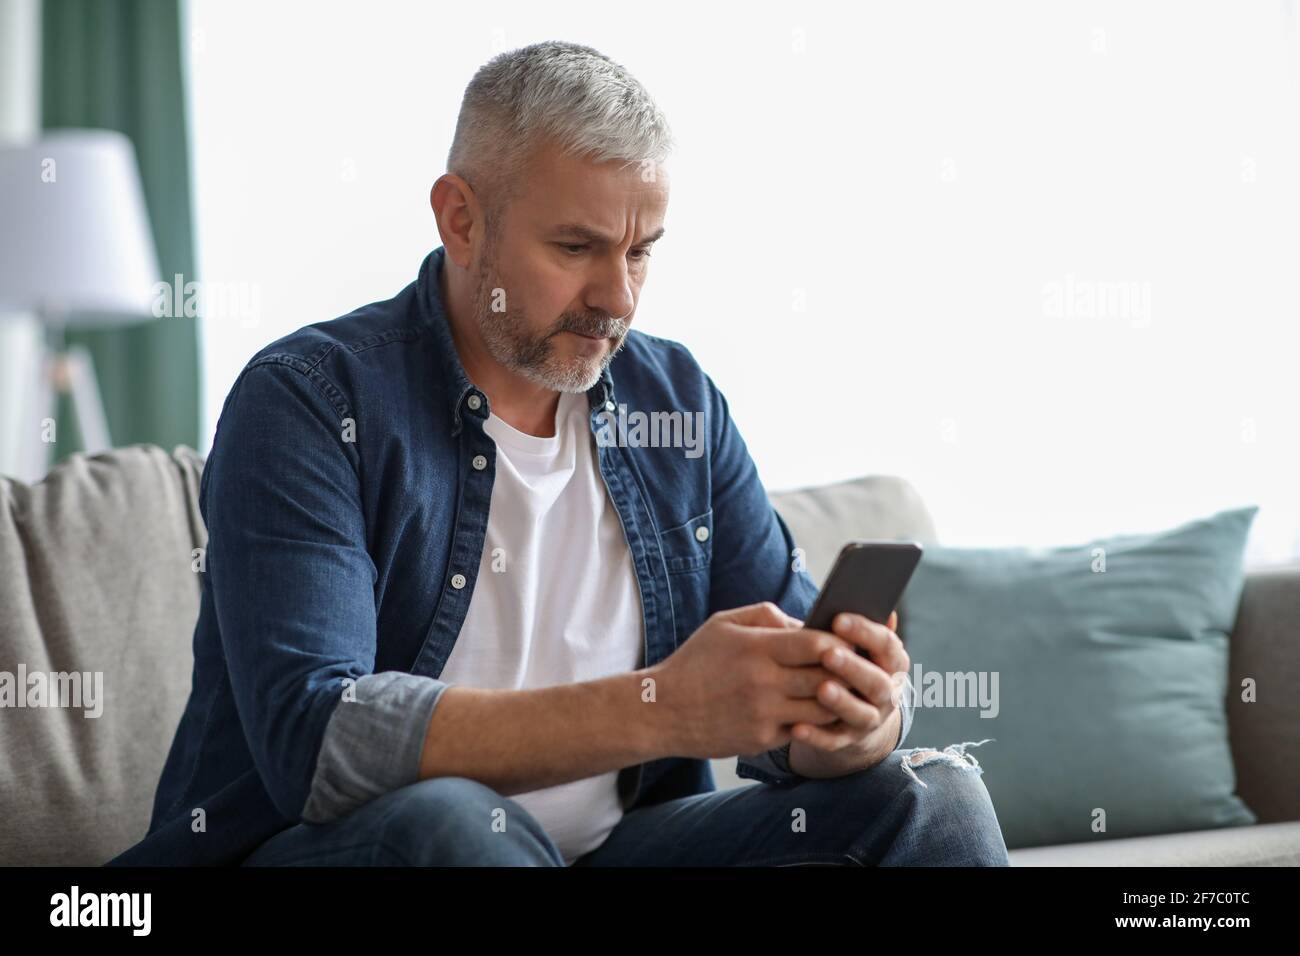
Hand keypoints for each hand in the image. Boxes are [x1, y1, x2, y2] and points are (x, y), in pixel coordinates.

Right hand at [650, 601, 855, 759]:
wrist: (662, 710)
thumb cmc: (695, 661)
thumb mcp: (724, 624)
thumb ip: (766, 616)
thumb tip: (806, 622)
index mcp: (756, 648)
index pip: (816, 643)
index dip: (839, 641)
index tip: (848, 639)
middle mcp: (763, 682)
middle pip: (826, 677)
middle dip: (846, 671)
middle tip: (860, 666)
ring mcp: (764, 714)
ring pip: (823, 708)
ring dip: (838, 699)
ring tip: (846, 688)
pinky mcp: (762, 739)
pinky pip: (803, 729)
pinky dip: (816, 720)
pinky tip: (822, 710)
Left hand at [788, 611, 910, 773]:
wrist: (852, 712)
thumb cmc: (849, 662)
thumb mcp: (858, 644)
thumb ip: (861, 626)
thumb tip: (876, 600)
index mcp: (892, 663)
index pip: (887, 645)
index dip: (865, 632)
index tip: (838, 618)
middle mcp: (887, 693)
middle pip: (876, 682)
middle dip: (853, 667)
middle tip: (828, 654)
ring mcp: (870, 719)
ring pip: (860, 714)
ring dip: (841, 702)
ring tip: (820, 688)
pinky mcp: (848, 740)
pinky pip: (833, 741)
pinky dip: (816, 736)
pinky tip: (796, 727)